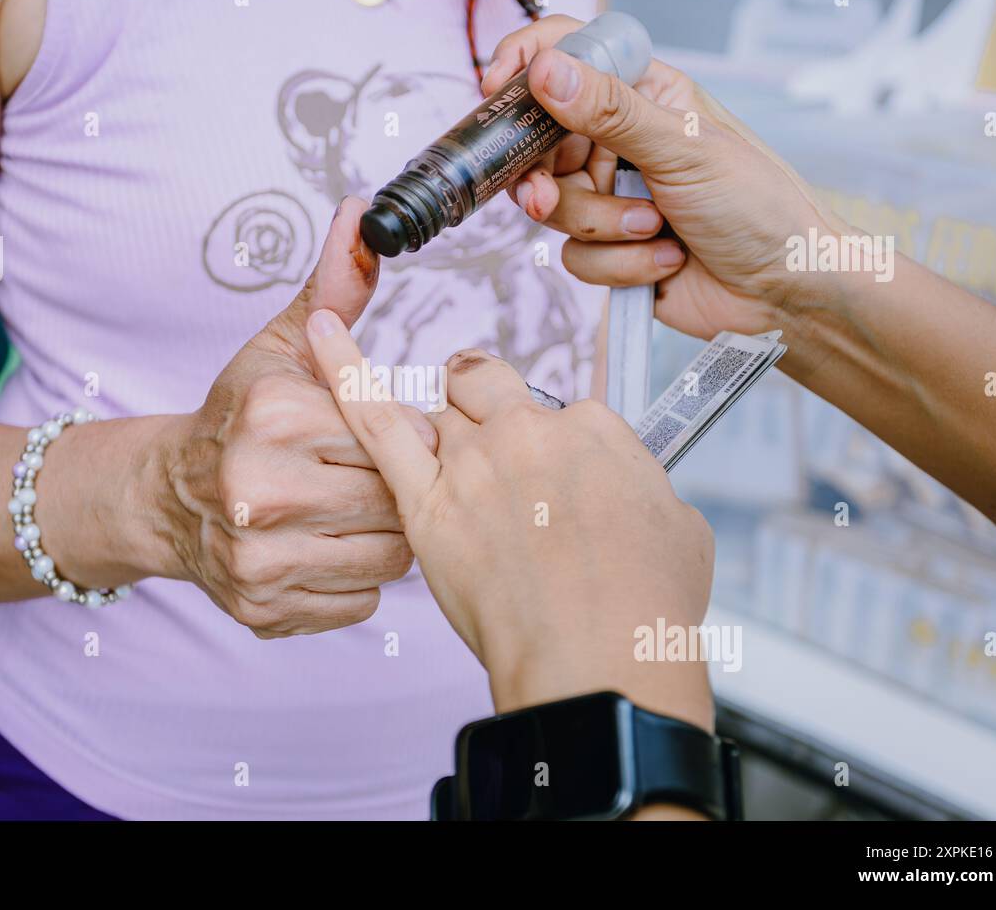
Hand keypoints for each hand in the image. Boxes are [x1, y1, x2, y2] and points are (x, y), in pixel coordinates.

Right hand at [169, 197, 436, 637]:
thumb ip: (333, 291)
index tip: (384, 437)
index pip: (394, 437)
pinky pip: (360, 602)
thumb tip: (362, 214)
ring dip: (383, 536)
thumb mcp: (281, 347)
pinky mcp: (260, 612)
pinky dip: (355, 578)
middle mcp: (257, 491)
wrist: (166, 495)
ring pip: (388, 559)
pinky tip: (325, 547)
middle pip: (395, 500)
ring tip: (350, 510)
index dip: (401, 438)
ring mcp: (255, 561)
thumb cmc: (240, 415)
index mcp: (272, 415)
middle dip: (396, 489)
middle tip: (369, 476)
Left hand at [307, 311, 714, 729]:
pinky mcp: (425, 504)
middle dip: (486, 402)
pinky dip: (343, 371)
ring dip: (444, 429)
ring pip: (440, 411)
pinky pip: (374, 422)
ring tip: (451, 466)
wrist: (601, 661)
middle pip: (488, 389)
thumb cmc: (646, 606)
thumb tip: (621, 483)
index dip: (554, 446)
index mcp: (592, 428)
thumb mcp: (678, 524)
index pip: (561, 410)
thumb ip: (638, 485)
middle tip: (491, 440)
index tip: (557, 478)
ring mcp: (473, 463)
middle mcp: (528, 432)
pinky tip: (318, 333)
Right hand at [482, 15, 836, 343]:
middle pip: (542, 144)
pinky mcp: (611, 250)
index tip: (499, 89)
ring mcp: (613, 198)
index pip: (570, 57)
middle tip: (547, 195)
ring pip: (555, 208)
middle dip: (546, 178)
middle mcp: (621, 143)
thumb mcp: (685, 148)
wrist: (784, 293)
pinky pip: (575, 257)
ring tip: (655, 229)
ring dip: (604, 227)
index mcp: (644, 97)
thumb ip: (611, 111)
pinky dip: (618, 264)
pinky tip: (665, 260)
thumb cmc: (761, 207)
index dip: (528, 65)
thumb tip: (547, 71)